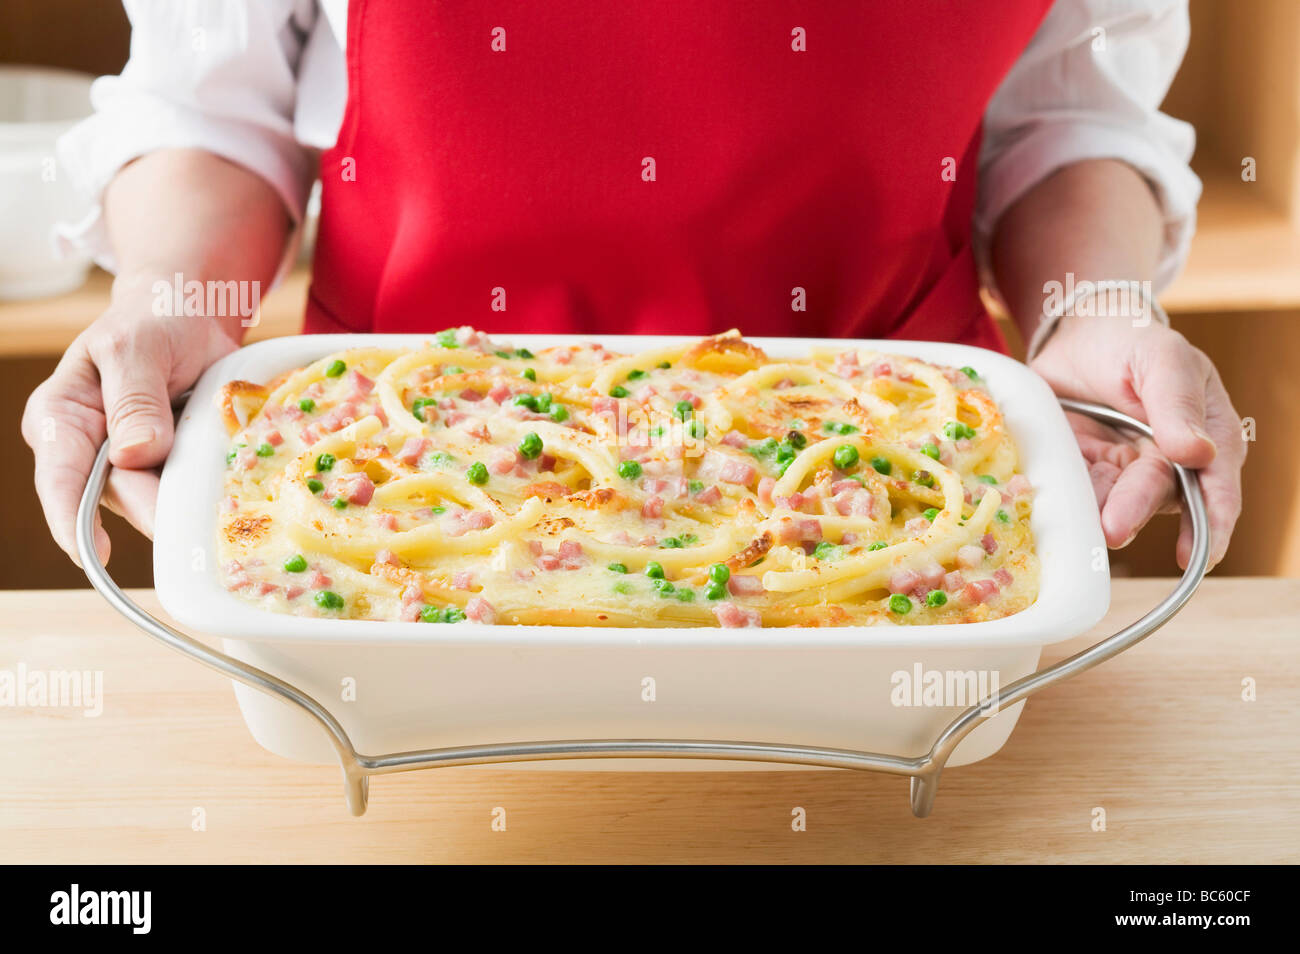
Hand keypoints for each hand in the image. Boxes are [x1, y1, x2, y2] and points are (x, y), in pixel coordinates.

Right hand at [22, 273, 241, 565]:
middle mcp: (90, 452)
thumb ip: (134, 397)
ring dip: (191, 504)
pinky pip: (188, 490)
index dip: (73, 521)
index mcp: (62, 419)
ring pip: (159, 500)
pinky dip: (211, 492)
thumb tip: (133, 455)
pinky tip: (237, 495)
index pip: (59, 479)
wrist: (189, 315)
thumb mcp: (138, 346)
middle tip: (201, 526)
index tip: (98, 553)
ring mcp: (131, 465)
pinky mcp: (169, 469)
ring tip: (227, 505)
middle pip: (121, 497)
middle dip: (158, 512)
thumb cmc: (152, 322)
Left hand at [1030, 316, 1244, 569]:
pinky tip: (1054, 514)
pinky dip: (1066, 506)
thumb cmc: (1132, 342)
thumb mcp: (1161, 360)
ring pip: (1113, 504)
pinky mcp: (1082, 474)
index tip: (1199, 555)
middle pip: (1157, 498)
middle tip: (1115, 529)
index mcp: (1206, 437)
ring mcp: (1121, 473)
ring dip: (1098, 518)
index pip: (1214, 487)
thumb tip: (1199, 454)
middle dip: (1136, 513)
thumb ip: (1177, 403)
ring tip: (1083, 527)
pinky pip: (1075, 495)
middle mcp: (1167, 464)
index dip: (1210, 523)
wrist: (1076, 335)